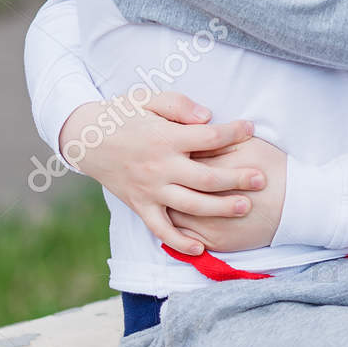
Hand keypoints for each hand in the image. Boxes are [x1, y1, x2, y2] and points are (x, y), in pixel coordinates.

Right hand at [57, 92, 264, 254]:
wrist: (86, 138)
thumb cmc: (122, 114)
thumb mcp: (148, 98)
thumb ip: (179, 105)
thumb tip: (207, 117)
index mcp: (165, 138)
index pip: (208, 137)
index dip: (233, 132)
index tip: (251, 128)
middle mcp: (160, 167)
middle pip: (206, 178)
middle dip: (237, 179)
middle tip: (261, 179)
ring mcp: (150, 190)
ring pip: (190, 205)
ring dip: (219, 209)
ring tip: (245, 207)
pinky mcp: (140, 205)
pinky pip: (161, 229)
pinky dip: (180, 242)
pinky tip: (200, 248)